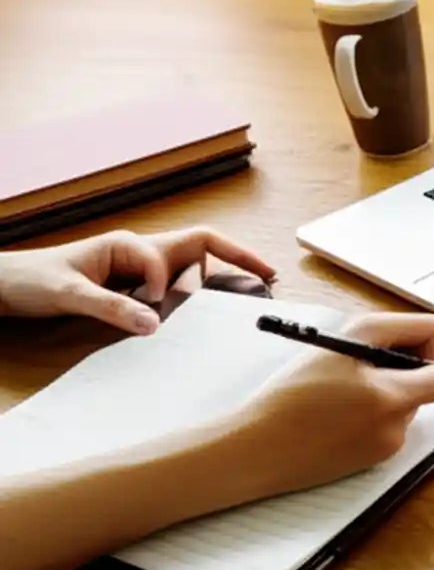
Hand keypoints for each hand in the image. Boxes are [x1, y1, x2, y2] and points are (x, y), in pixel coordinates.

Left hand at [0, 226, 274, 334]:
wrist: (3, 284)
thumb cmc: (29, 280)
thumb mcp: (67, 295)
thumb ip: (110, 308)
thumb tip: (153, 324)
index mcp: (126, 245)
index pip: (166, 259)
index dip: (164, 285)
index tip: (151, 309)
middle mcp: (140, 252)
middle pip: (200, 246)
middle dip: (237, 255)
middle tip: (269, 274)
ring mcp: (140, 268)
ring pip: (193, 265)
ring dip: (221, 273)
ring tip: (252, 285)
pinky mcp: (135, 285)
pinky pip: (177, 284)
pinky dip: (201, 291)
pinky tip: (213, 306)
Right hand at [224, 313, 433, 497]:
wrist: (258, 450)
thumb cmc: (291, 394)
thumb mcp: (340, 343)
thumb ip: (393, 332)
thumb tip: (427, 339)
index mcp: (393, 396)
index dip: (429, 349)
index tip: (398, 343)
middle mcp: (399, 425)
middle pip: (432, 384)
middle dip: (407, 365)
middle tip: (365, 359)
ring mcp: (388, 445)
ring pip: (407, 401)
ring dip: (386, 386)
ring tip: (338, 388)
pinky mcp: (374, 460)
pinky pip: (389, 423)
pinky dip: (372, 410)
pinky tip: (335, 412)